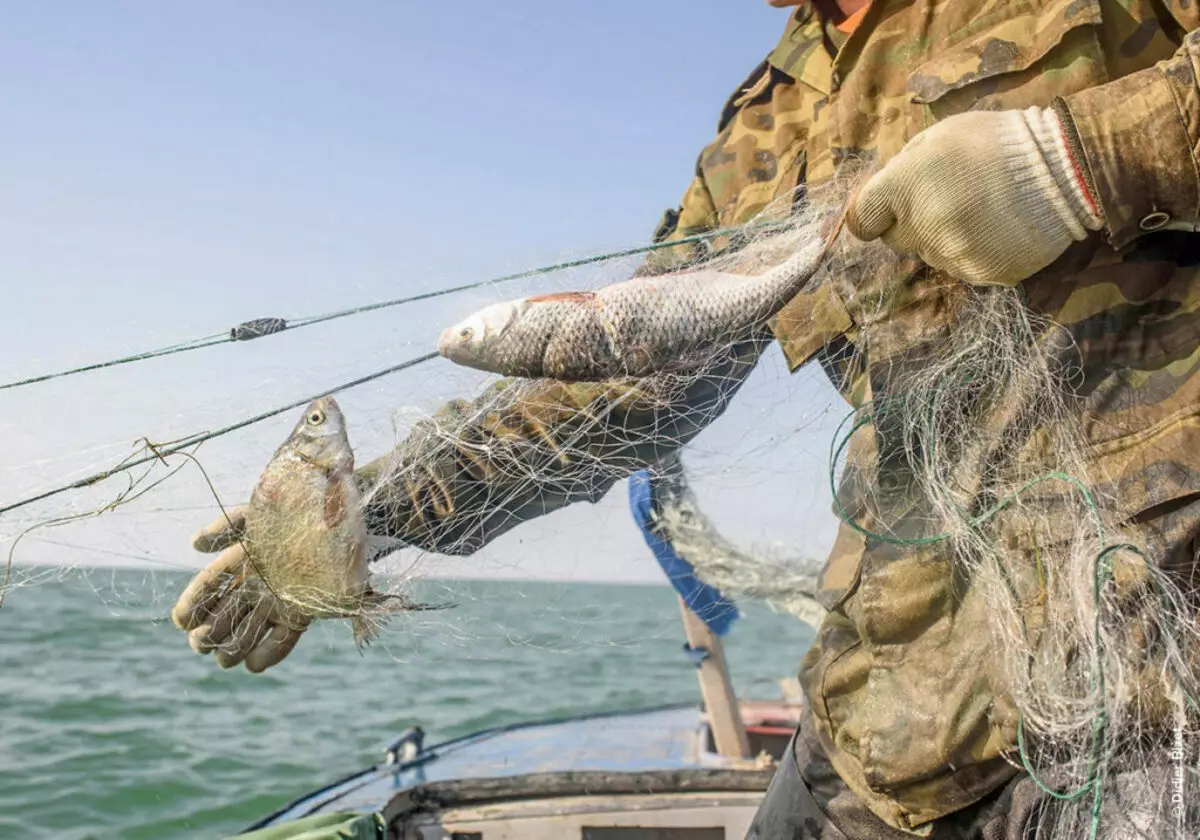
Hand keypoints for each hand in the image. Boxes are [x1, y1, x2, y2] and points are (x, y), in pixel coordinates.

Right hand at [171, 506, 310, 672]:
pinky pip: (282, 639)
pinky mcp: (299, 615)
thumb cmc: (295, 513)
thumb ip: (226, 525)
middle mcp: (254, 587)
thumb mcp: (258, 513)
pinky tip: (253, 664)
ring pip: (248, 633)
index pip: (209, 587)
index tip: (182, 620)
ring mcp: (276, 603)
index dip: (193, 605)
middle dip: (208, 635)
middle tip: (202, 642)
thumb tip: (195, 544)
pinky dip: (269, 654)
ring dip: (234, 648)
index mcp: (239, 564)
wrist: (338, 521)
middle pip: (223, 617)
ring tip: (225, 658)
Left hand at [847, 107, 1102, 285]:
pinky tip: (996, 226)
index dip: (874, 213)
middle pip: (895, 240)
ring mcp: (954, 254)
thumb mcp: (941, 135)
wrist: (1066, 167)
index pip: (862, 219)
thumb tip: (878, 195)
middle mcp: (924, 225)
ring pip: (930, 254)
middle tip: (946, 198)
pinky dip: (973, 251)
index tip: (887, 208)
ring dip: (944, 236)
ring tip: (981, 209)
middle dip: (910, 222)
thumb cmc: (997, 142)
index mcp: (906, 186)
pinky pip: (961, 267)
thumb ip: (903, 167)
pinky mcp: (982, 273)